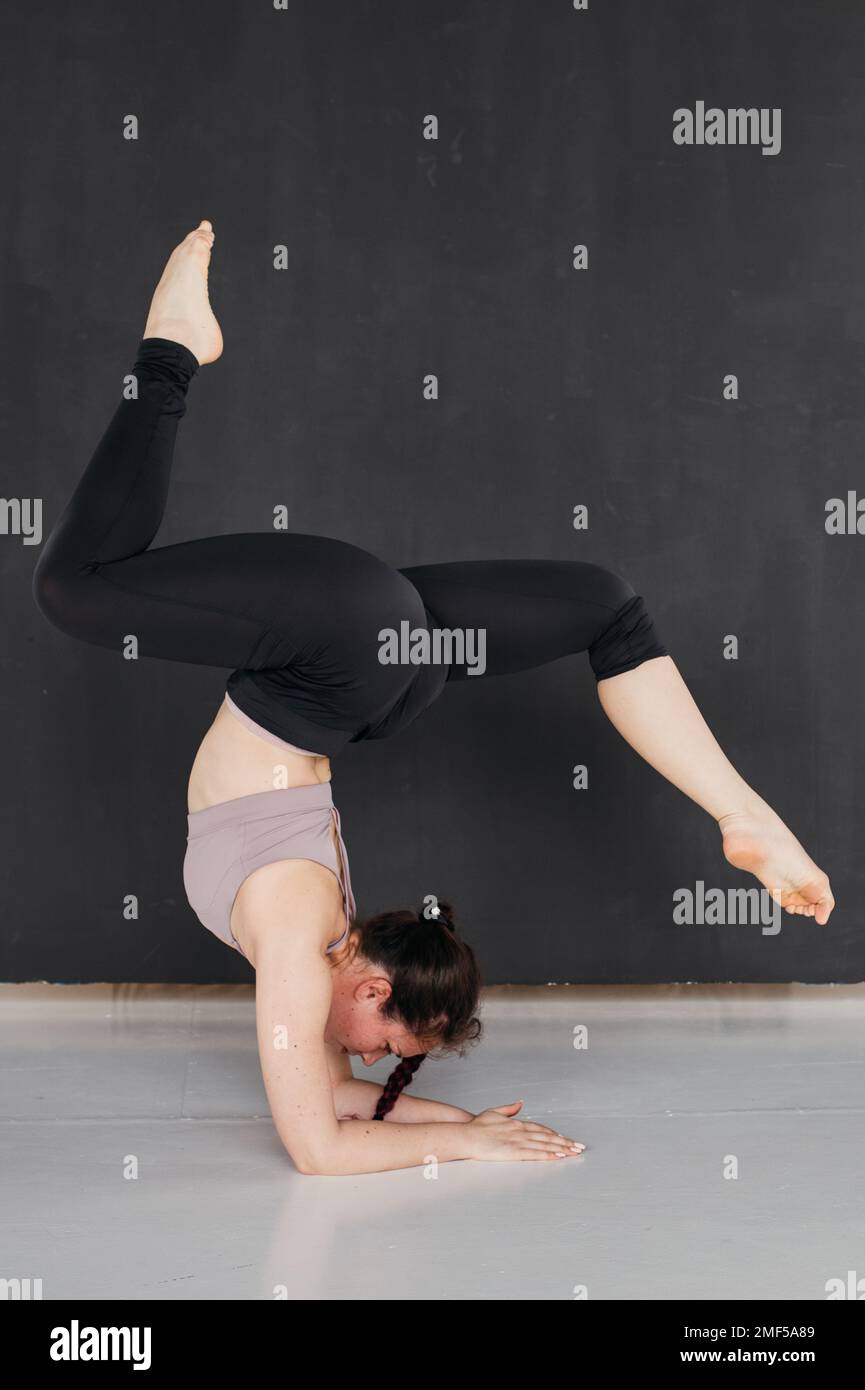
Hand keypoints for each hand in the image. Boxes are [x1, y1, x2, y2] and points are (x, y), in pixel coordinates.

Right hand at [466, 1102, 585, 1161]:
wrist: (466, 1134)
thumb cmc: (477, 1126)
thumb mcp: (494, 1112)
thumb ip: (509, 1108)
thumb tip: (520, 1102)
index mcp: (516, 1123)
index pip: (540, 1128)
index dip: (553, 1133)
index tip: (564, 1138)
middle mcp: (520, 1131)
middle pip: (547, 1136)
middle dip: (565, 1142)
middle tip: (578, 1147)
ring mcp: (518, 1141)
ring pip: (545, 1145)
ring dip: (561, 1149)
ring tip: (574, 1152)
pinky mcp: (514, 1152)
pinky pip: (535, 1154)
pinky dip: (548, 1155)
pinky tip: (558, 1157)